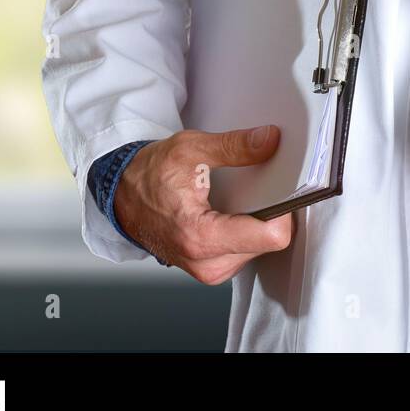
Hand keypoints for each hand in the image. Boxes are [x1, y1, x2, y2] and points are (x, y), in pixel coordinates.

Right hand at [114, 125, 293, 283]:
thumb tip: (269, 141)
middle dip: (272, 212)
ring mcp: (209, 269)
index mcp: (201, 237)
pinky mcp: (211, 267)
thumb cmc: (148, 176)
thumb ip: (234, 146)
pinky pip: (246, 250)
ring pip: (260, 248)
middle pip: (269, 241)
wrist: (121, 196)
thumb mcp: (190, 149)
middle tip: (264, 187)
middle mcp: (206, 262)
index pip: (270, 237)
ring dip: (259, 222)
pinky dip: (247, 230)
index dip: (285, 209)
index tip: (288, 188)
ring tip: (242, 198)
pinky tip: (234, 211)